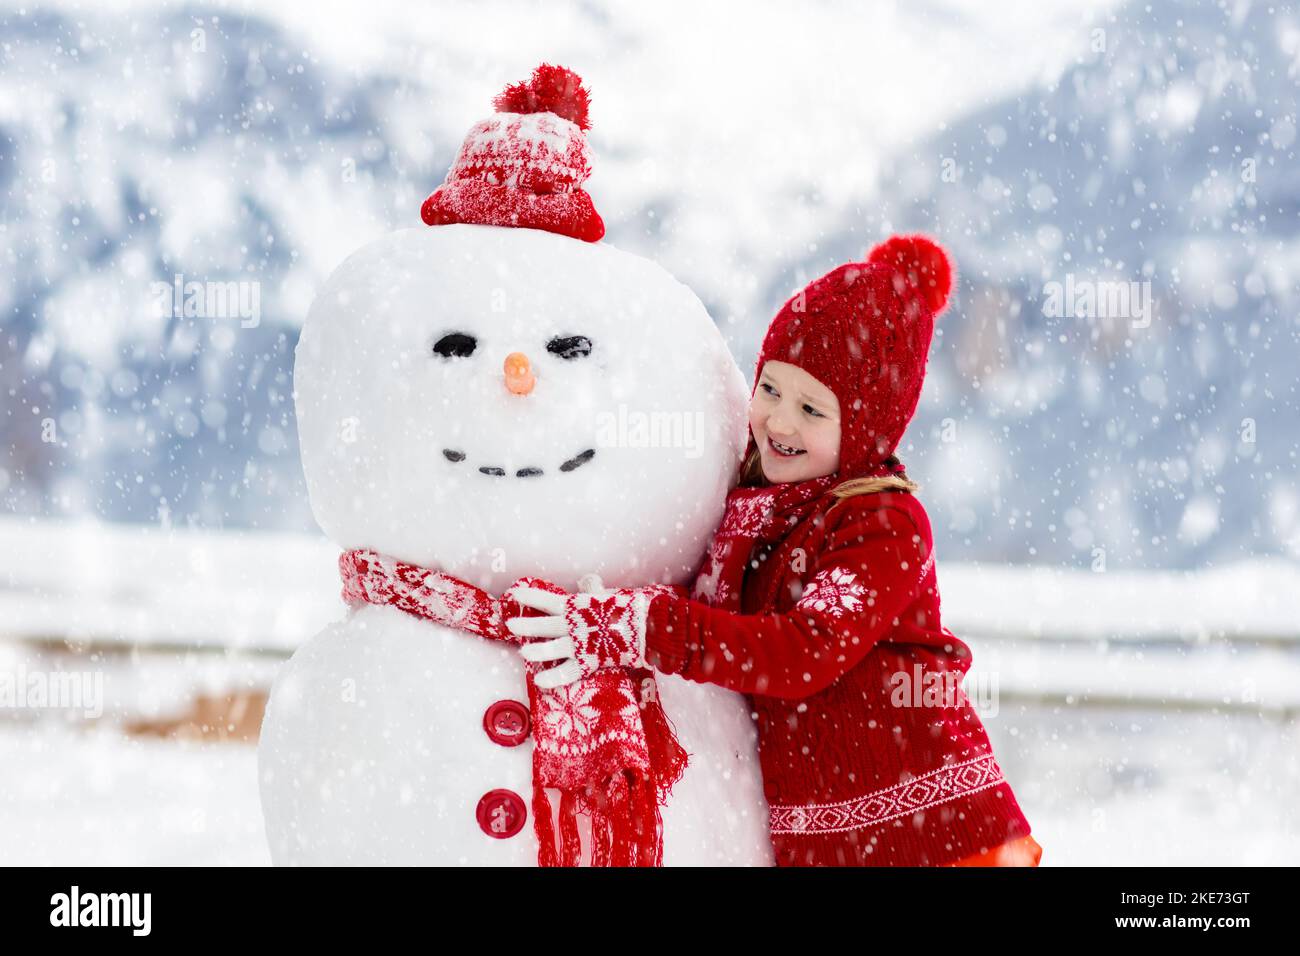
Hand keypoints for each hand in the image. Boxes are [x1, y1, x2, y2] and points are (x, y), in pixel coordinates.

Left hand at [504, 574, 663, 689]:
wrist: (644, 629)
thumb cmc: (625, 609)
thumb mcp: (606, 595)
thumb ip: (593, 588)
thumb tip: (587, 580)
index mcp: (575, 607)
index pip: (547, 600)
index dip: (530, 597)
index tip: (515, 594)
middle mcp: (572, 625)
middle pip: (544, 625)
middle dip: (526, 625)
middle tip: (510, 625)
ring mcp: (578, 645)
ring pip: (551, 649)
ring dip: (536, 650)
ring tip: (523, 652)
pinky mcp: (587, 663)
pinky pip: (566, 672)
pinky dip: (552, 677)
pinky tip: (539, 680)